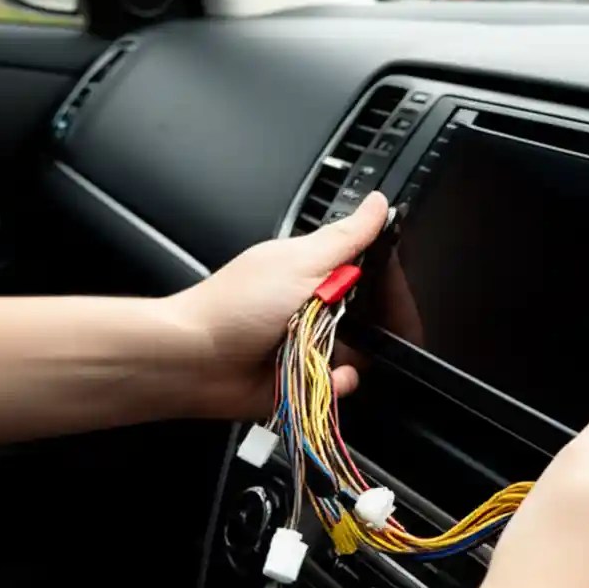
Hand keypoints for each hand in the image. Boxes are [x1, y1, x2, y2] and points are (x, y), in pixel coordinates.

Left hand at [165, 192, 389, 418]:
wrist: (195, 362)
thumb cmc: (235, 305)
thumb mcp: (300, 262)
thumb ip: (346, 237)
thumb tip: (378, 203)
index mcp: (315, 273)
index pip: (371, 272)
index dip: (387, 282)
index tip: (394, 290)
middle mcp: (316, 308)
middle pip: (373, 316)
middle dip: (375, 325)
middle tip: (354, 324)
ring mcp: (312, 345)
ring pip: (362, 353)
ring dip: (354, 356)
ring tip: (332, 354)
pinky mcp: (306, 379)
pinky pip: (342, 384)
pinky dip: (338, 383)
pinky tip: (324, 376)